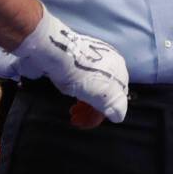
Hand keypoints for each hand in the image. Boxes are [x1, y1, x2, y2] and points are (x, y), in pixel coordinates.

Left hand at [12, 6, 129, 123]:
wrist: (53, 51)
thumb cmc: (80, 73)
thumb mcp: (104, 94)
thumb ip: (115, 106)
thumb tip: (119, 116)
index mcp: (118, 69)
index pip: (118, 96)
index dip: (106, 112)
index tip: (91, 121)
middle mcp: (107, 62)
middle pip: (104, 92)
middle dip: (92, 109)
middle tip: (77, 119)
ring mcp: (90, 59)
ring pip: (91, 87)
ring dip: (84, 103)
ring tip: (72, 112)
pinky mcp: (74, 59)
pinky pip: (79, 79)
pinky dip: (76, 91)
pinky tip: (68, 95)